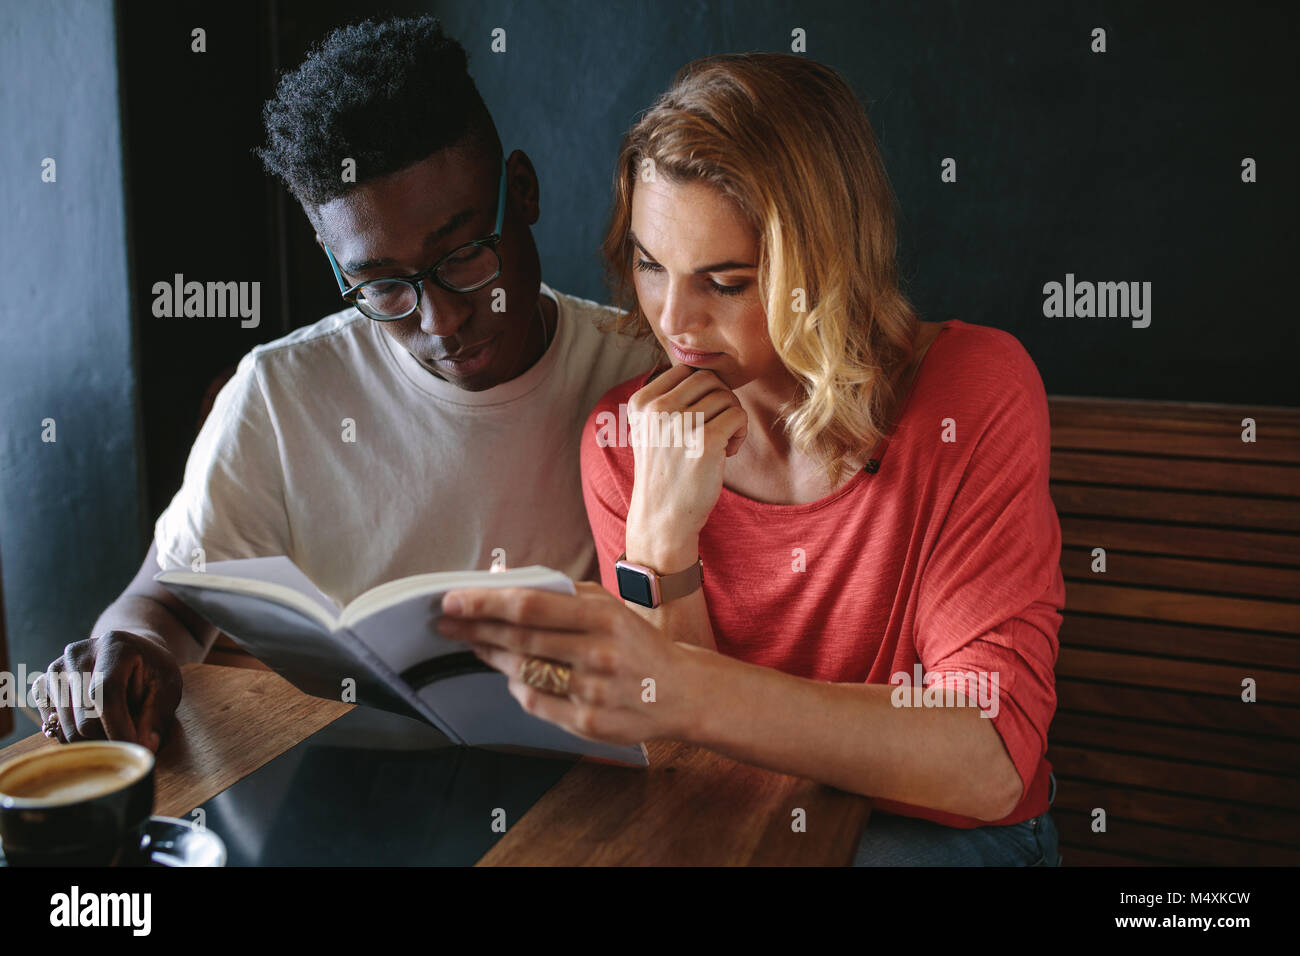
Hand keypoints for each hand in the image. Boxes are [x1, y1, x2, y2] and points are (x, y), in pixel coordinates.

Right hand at [34, 630, 182, 752]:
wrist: (129, 652)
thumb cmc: (151, 670)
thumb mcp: (168, 686)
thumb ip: (158, 715)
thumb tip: (144, 748)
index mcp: (114, 647)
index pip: (106, 695)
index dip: (117, 728)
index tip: (132, 751)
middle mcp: (78, 653)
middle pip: (83, 719)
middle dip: (109, 739)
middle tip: (129, 739)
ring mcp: (56, 668)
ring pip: (66, 729)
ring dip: (92, 740)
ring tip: (114, 726)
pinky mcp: (42, 684)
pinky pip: (51, 726)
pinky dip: (72, 734)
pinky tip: (92, 721)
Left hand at [437, 582, 702, 745]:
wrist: (680, 691)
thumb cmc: (634, 642)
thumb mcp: (605, 605)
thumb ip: (557, 592)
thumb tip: (501, 579)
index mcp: (603, 616)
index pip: (530, 607)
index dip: (485, 603)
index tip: (452, 600)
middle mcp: (599, 654)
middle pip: (520, 640)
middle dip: (475, 629)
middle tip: (446, 622)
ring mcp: (593, 693)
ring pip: (523, 673)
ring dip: (493, 657)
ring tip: (477, 644)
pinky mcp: (589, 724)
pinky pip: (536, 702)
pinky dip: (518, 685)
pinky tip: (513, 673)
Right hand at [625, 364, 746, 563]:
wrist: (663, 516)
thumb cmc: (665, 471)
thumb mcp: (649, 430)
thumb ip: (666, 398)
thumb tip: (706, 369)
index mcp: (641, 402)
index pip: (684, 370)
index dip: (702, 390)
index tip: (699, 415)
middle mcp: (657, 409)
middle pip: (708, 378)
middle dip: (720, 399)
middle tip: (717, 426)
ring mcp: (681, 425)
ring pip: (726, 396)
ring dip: (732, 418)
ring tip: (720, 443)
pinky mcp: (706, 442)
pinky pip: (738, 416)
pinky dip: (740, 433)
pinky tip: (727, 451)